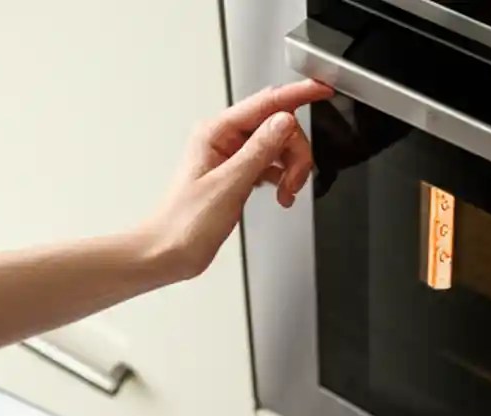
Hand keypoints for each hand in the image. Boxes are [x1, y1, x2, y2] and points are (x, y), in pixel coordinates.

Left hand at [142, 80, 333, 280]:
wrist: (169, 251)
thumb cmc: (185, 222)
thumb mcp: (228, 183)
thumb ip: (259, 150)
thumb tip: (284, 121)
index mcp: (216, 132)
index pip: (266, 103)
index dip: (298, 94)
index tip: (321, 90)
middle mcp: (225, 139)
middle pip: (279, 127)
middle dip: (296, 152)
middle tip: (296, 181)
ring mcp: (233, 156)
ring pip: (280, 147)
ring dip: (292, 169)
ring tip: (287, 193)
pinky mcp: (239, 174)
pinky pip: (273, 165)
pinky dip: (284, 179)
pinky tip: (282, 195)